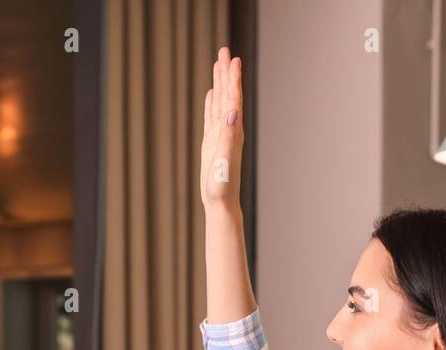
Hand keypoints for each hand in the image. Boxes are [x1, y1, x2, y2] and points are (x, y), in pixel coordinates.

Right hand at [199, 47, 242, 211]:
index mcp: (233, 131)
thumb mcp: (224, 159)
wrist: (220, 203)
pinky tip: (211, 93)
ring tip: (218, 64)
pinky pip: (212, 116)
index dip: (233, 78)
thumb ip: (228, 134)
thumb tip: (232, 111)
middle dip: (226, 73)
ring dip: (219, 83)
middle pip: (228, 95)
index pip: (234, 98)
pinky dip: (212, 103)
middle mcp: (229, 129)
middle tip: (224, 50)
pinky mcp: (212, 142)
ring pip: (220, 102)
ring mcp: (220, 135)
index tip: (233, 58)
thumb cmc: (222, 185)